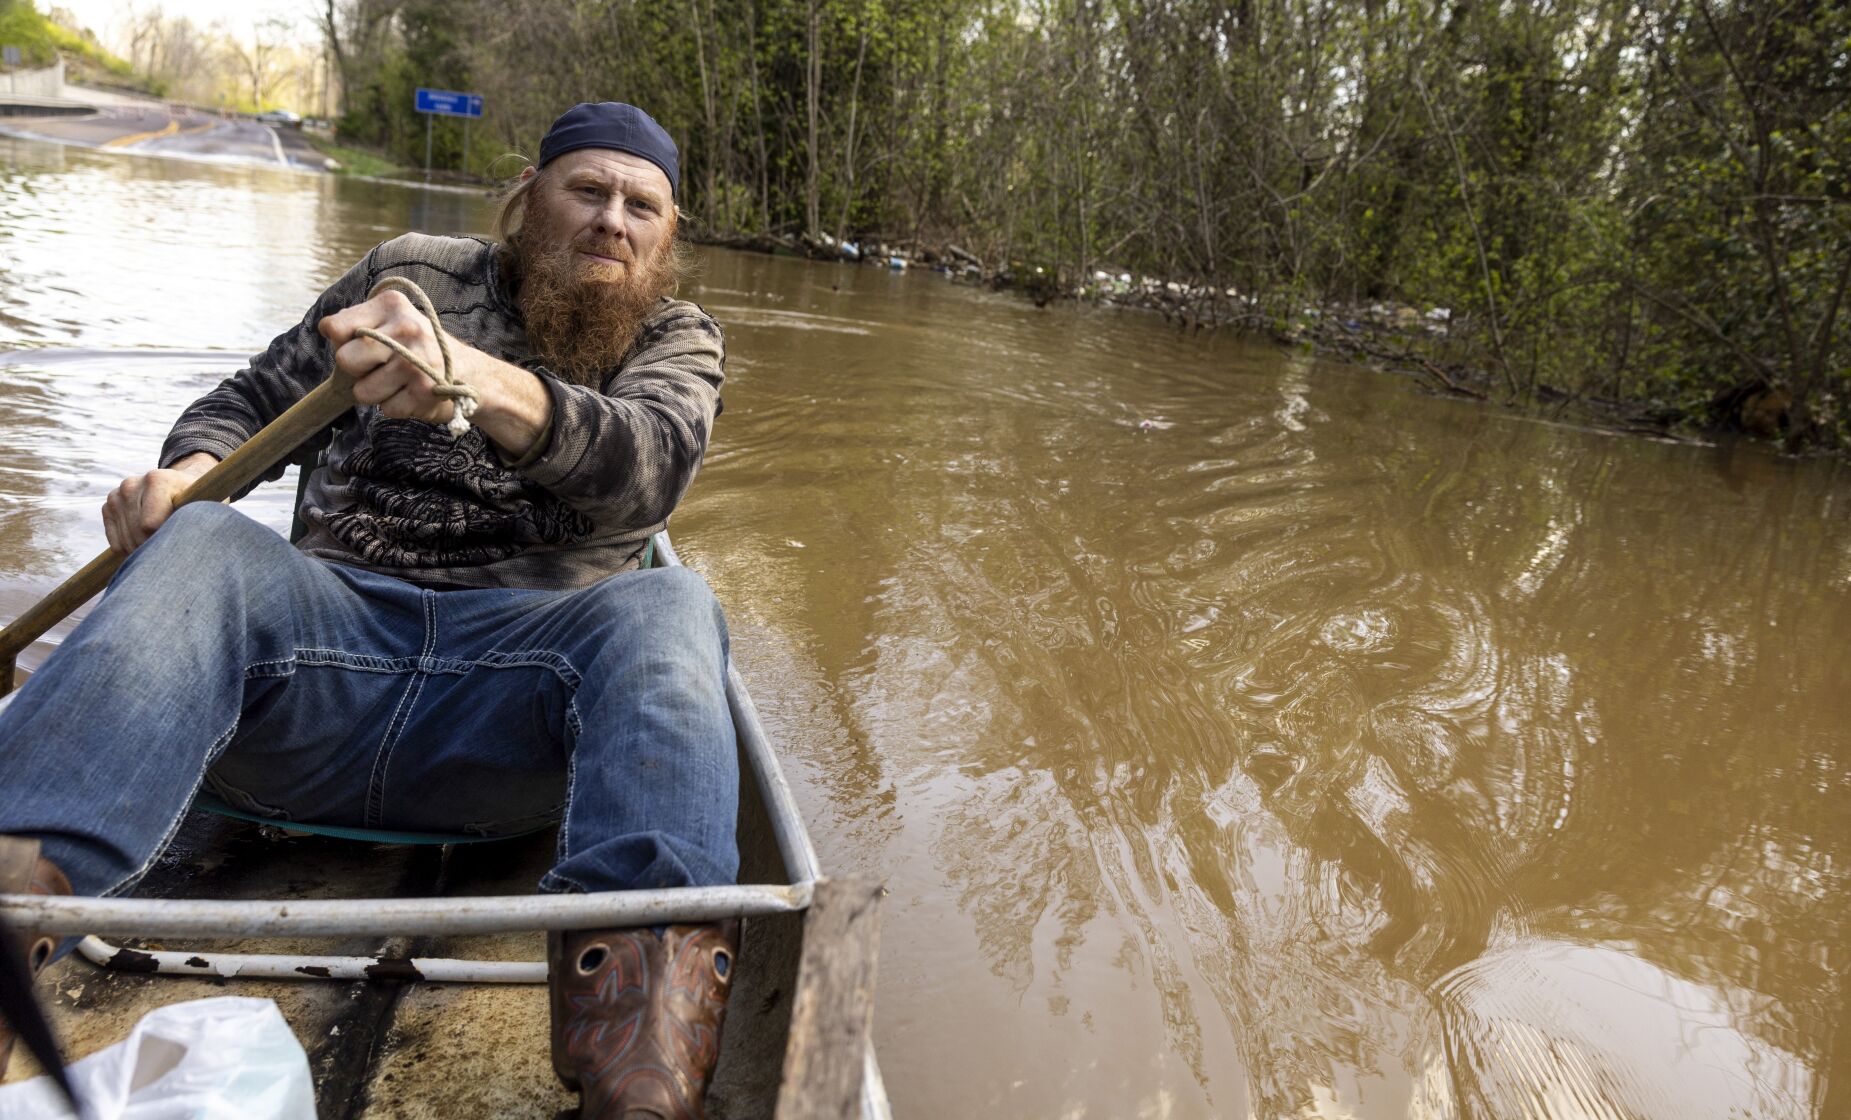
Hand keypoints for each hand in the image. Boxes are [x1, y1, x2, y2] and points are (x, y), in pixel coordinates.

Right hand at [101, 453, 214, 553]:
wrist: (181, 486)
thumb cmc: (199, 499)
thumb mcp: (208, 506)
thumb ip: (200, 520)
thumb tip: (190, 547)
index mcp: (157, 479)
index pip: (150, 525)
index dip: (166, 540)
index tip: (182, 540)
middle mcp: (131, 484)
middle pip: (138, 535)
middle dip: (155, 547)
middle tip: (175, 545)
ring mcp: (116, 495)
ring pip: (126, 542)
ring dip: (144, 551)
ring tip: (164, 541)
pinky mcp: (108, 507)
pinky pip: (116, 543)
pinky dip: (132, 549)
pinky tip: (148, 539)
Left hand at [318, 289, 460, 424]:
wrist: (471, 373)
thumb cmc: (418, 348)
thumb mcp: (390, 322)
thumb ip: (356, 324)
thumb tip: (328, 330)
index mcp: (392, 304)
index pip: (335, 328)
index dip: (341, 343)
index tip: (361, 345)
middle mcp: (407, 327)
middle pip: (346, 360)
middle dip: (357, 372)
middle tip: (381, 367)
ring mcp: (417, 360)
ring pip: (363, 392)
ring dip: (377, 393)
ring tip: (400, 381)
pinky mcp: (426, 390)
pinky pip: (387, 409)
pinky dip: (397, 406)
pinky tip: (414, 393)